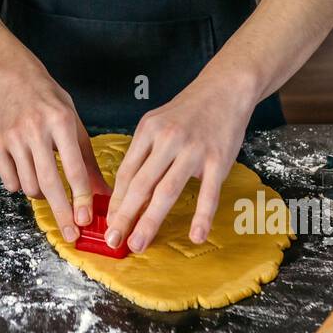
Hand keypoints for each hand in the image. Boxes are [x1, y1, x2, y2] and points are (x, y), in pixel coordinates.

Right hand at [0, 66, 109, 242]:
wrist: (14, 80)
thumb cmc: (50, 102)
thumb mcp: (75, 124)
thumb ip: (88, 160)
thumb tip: (102, 194)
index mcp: (61, 122)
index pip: (74, 168)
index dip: (81, 197)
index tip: (87, 218)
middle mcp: (35, 129)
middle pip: (50, 183)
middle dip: (62, 213)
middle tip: (72, 233)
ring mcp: (13, 137)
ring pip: (29, 186)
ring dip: (42, 196)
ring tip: (49, 187)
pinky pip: (10, 181)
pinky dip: (22, 186)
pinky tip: (28, 173)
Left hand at [105, 71, 256, 252]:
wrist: (224, 89)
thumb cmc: (188, 112)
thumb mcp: (158, 123)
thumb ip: (144, 153)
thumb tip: (127, 191)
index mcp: (148, 131)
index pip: (126, 172)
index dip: (116, 200)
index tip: (108, 222)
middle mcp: (168, 140)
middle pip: (141, 184)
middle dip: (124, 216)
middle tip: (113, 240)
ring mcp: (193, 150)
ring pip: (167, 191)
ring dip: (150, 221)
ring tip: (138, 243)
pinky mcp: (218, 160)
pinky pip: (208, 193)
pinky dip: (201, 216)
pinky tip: (196, 236)